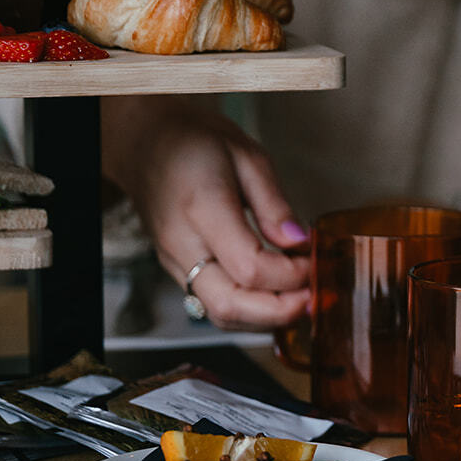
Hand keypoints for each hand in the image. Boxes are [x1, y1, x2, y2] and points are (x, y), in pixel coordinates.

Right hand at [102, 95, 310, 329]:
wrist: (147, 143)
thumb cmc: (195, 143)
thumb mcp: (247, 156)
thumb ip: (274, 203)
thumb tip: (298, 241)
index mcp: (202, 208)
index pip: (250, 268)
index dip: (290, 275)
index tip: (313, 260)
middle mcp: (183, 244)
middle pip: (229, 304)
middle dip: (280, 311)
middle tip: (313, 296)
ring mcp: (175, 262)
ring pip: (220, 314)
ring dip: (265, 317)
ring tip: (299, 298)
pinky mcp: (178, 270)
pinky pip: (213, 305)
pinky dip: (249, 310)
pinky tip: (275, 294)